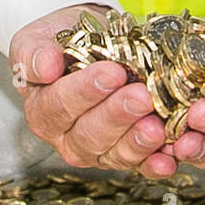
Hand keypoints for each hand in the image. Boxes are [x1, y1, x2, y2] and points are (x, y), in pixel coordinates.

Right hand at [8, 5, 177, 177]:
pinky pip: (140, 165)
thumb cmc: (60, 44)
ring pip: (115, 154)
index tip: (112, 73)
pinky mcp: (125, 154)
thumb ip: (34, 54)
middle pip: (89, 135)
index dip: (86, 91)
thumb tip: (46, 66)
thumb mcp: (37, 40)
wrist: (87, 45)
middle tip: (141, 97)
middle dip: (117, 116)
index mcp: (42, 110)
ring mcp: (98, 150)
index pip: (60, 105)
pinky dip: (155, 163)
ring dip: (138, 142)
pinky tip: (169, 156)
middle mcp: (67, 137)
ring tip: (158, 127)